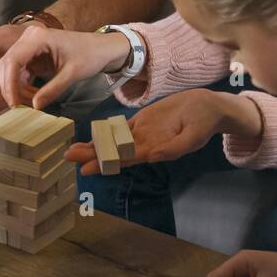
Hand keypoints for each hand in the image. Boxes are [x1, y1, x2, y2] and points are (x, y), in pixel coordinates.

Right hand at [0, 24, 132, 109]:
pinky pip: (20, 69)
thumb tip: (34, 106)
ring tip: (22, 103)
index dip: (9, 83)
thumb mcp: (72, 74)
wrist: (102, 48)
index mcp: (38, 37)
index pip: (13, 60)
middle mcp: (30, 37)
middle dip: (9, 86)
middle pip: (8, 63)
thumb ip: (52, 90)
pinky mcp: (33, 53)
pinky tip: (29, 95)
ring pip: (11, 67)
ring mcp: (30, 44)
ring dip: (14, 85)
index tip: (13, 103)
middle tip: (15, 107)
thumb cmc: (91, 55)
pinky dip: (21, 83)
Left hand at [64, 89, 262, 175]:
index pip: (125, 158)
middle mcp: (145, 144)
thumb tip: (153, 157)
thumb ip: (174, 148)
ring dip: (94, 145)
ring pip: (114, 141)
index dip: (105, 163)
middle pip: (113, 152)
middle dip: (91, 155)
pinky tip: (93, 136)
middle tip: (68, 158)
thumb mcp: (193, 136)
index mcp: (155, 150)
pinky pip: (121, 128)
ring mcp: (143, 132)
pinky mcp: (143, 120)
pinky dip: (107, 132)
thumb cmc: (204, 123)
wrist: (209, 108)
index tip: (86, 169)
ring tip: (73, 150)